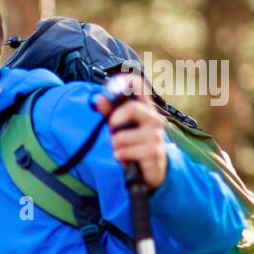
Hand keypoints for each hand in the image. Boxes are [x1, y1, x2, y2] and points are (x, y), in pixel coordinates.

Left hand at [95, 75, 166, 189]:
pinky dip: (119, 156)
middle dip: (114, 122)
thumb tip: (98, 99)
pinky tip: (123, 159)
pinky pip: (125, 151)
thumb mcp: (120, 128)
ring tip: (119, 149)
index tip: (111, 87)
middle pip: (131, 108)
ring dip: (114, 145)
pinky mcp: (154, 151)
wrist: (151, 171)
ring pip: (122, 135)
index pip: (139, 85)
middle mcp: (153, 118)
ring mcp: (155, 134)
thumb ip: (108, 113)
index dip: (125, 81)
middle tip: (113, 132)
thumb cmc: (133, 145)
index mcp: (144, 108)